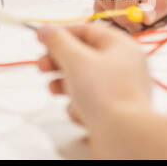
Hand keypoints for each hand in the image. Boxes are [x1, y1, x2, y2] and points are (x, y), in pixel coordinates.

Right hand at [37, 22, 152, 152]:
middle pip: (83, 56)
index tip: (43, 38)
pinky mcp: (114, 111)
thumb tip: (45, 29)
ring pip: (84, 80)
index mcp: (121, 47)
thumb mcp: (75, 59)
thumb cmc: (106, 95)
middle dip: (59, 61)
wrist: (124, 136)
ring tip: (53, 89)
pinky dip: (79, 105)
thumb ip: (57, 41)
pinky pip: (90, 102)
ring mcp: (120, 90)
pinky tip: (78, 111)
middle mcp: (124, 67)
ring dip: (64, 84)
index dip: (62, 33)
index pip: (87, 31)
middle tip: (42, 66)